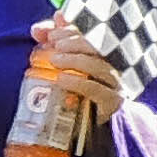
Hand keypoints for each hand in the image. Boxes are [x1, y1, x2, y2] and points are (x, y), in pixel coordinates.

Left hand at [28, 15, 124, 131]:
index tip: (52, 32)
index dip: (72, 29)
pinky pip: (97, 90)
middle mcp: (114, 66)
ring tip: (55, 60)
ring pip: (100, 66)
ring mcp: (115, 84)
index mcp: (104, 53)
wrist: (94, 128)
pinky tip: (61, 79)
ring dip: (76, 60)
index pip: (92, 34)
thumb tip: (40, 27)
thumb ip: (55, 43)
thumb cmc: (79, 92)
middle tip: (55, 44)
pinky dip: (78, 83)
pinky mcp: (113, 103)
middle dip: (75, 41)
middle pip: (99, 47)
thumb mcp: (65, 65)